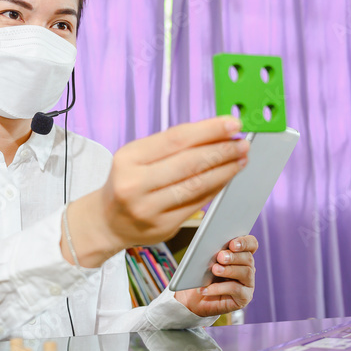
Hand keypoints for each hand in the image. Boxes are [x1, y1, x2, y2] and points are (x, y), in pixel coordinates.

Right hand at [63, 117, 248, 267]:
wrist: (108, 221)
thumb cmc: (128, 182)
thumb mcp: (137, 158)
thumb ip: (171, 146)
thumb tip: (215, 134)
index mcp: (128, 158)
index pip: (176, 139)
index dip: (208, 130)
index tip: (232, 124)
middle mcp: (135, 184)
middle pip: (189, 162)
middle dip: (222, 150)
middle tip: (242, 143)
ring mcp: (148, 208)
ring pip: (196, 185)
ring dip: (224, 170)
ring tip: (240, 159)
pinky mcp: (162, 227)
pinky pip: (197, 204)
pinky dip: (215, 188)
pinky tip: (226, 178)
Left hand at [173, 235, 257, 317]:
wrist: (194, 299)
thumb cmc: (200, 276)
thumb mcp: (204, 261)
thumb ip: (212, 252)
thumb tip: (216, 247)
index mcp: (241, 254)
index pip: (251, 244)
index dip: (244, 242)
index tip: (232, 243)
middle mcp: (248, 267)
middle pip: (248, 258)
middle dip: (234, 256)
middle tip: (220, 257)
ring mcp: (248, 283)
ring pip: (246, 273)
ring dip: (229, 270)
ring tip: (215, 270)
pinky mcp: (244, 297)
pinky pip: (236, 290)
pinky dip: (219, 288)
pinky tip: (206, 288)